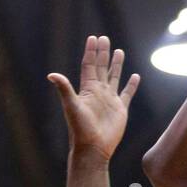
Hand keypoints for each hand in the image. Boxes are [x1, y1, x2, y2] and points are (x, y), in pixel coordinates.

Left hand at [49, 36, 139, 160]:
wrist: (93, 148)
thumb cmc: (80, 129)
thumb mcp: (71, 106)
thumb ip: (64, 89)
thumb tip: (51, 75)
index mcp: (87, 89)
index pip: (89, 65)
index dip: (91, 51)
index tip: (93, 37)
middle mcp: (98, 92)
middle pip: (101, 67)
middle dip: (102, 53)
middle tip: (104, 38)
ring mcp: (110, 100)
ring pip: (114, 77)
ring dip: (116, 65)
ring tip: (118, 51)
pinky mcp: (120, 109)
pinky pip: (127, 93)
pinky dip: (131, 85)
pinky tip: (135, 76)